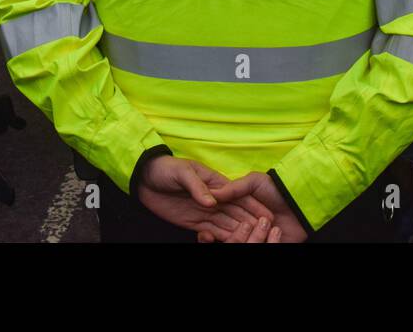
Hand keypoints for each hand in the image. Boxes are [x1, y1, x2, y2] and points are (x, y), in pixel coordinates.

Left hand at [135, 156, 268, 240]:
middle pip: (237, 213)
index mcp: (215, 183)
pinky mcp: (194, 222)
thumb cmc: (165, 169)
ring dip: (239, 233)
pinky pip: (211, 233)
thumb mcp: (182, 172)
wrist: (145, 178)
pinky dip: (220, 239)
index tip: (267, 216)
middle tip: (265, 234)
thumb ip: (197, 187)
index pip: (239, 195)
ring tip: (252, 241)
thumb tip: (213, 202)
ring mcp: (204, 211)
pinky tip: (230, 243)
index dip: (254, 206)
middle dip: (251, 223)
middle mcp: (214, 199)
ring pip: (226, 225)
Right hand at [209, 171, 308, 242]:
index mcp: (236, 215)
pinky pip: (260, 250)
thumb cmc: (277, 188)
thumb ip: (234, 188)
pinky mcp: (270, 246)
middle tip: (244, 227)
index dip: (207, 234)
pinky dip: (266, 243)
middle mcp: (244, 230)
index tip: (206, 234)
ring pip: (242, 246)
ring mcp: (256, 239)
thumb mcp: (255, 182)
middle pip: (228, 241)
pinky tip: (275, 229)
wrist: (302, 199)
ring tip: (266, 222)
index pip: (216, 228)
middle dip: (231, 238)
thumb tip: (211, 195)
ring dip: (251, 238)